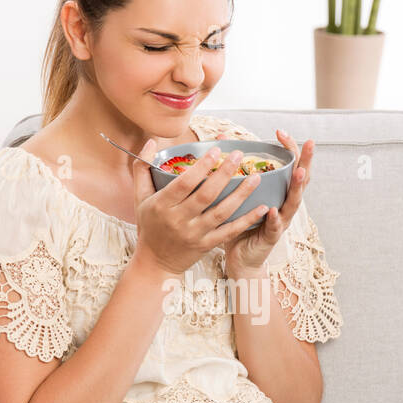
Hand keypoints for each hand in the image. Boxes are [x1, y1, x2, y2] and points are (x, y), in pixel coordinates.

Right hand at [130, 136, 270, 275]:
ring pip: (221, 212)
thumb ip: (142, 167)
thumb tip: (151, 140)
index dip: (201, 166)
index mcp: (162, 205)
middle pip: (206, 195)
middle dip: (224, 174)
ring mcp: (194, 234)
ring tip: (256, 177)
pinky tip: (262, 207)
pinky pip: (229, 232)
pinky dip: (246, 220)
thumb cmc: (149, 225)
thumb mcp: (140, 197)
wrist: (155, 262)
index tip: (217, 150)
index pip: (184, 183)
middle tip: (239, 156)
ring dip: (240, 194)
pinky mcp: (206, 245)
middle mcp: (178, 220)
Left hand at [222, 129, 313, 276]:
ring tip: (298, 172)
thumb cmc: (238, 223)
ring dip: (296, 186)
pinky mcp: (271, 237)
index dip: (289, 148)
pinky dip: (274, 219)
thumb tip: (221, 140)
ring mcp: (281, 221)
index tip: (280, 131)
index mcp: (278, 192)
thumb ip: (233, 170)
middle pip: (301, 180)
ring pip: (293, 202)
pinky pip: (275, 227)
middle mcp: (284, 204)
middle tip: (310, 142)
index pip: (290, 165)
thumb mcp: (237, 194)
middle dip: (306, 160)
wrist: (240, 258)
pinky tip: (272, 211)